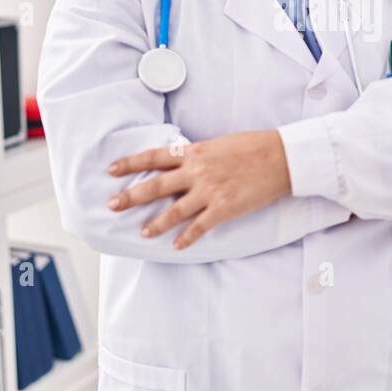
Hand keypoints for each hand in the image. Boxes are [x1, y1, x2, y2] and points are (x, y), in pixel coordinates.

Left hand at [107, 130, 291, 249]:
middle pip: (155, 185)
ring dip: (156, 224)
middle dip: (130, 196)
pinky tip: (176, 246)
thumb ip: (196, 156)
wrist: (281, 157)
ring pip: (174, 211)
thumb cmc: (252, 146)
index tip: (111, 170)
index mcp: (194, 152)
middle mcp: (197, 171)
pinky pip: (199, 227)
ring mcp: (210, 191)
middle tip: (111, 205)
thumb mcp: (217, 144)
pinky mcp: (224, 208)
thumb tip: (178, 163)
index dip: (130, 163)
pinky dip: (186, 238)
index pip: (154, 157)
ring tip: (143, 233)